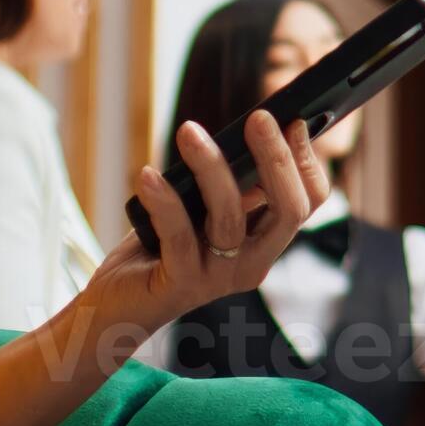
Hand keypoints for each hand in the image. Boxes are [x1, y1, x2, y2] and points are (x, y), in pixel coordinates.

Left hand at [81, 111, 335, 339]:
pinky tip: (148, 176)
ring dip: (211, 167)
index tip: (293, 121)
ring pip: (229, 217)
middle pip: (288, 211)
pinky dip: (164, 200)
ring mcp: (219, 279)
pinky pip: (178, 235)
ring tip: (189, 131)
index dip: (307, 162)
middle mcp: (251, 266)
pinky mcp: (181, 284)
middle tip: (259, 118)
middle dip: (277, 159)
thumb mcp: (201, 212)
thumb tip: (247, 135)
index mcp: (263, 245)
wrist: (118, 307)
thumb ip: (230, 187)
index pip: (305, 205)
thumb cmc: (158, 250)